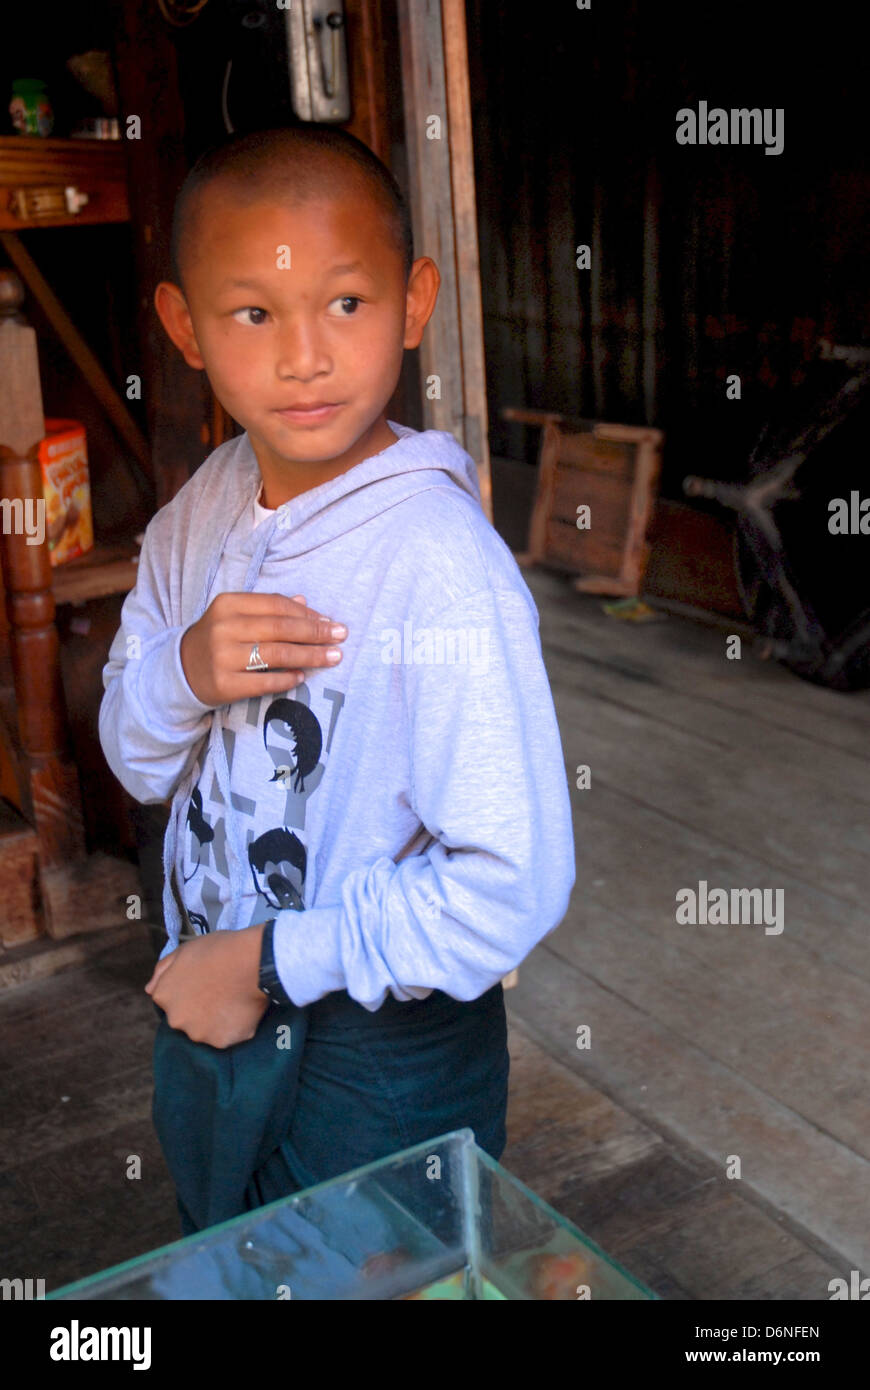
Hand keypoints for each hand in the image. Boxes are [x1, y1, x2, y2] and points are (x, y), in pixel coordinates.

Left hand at [145, 924, 269, 1047]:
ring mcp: (197, 1033)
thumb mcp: (184, 949)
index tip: (204, 982)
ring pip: (205, 1030)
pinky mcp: (220, 1042)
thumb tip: (149, 990)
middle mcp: (175, 1019)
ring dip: (216, 1021)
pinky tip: (242, 1010)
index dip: (189, 991)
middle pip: (186, 1018)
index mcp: (163, 995)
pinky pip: (226, 1037)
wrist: (251, 962)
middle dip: (199, 1009)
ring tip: (233, 1001)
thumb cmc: (218, 949)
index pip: (170, 1000)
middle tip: (219, 992)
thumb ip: (162, 971)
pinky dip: (233, 1028)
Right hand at [180, 591, 347, 706]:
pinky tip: (303, 676)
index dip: (307, 614)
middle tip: (341, 636)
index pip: (276, 605)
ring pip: (277, 654)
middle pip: (280, 629)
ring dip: (310, 656)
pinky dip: (287, 678)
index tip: (330, 621)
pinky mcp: (224, 684)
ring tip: (332, 657)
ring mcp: (222, 657)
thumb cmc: (217, 638)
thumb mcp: (236, 616)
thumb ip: (269, 608)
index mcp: (228, 604)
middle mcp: (224, 628)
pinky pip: (264, 681)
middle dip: (315, 633)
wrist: (181, 669)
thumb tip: (306, 603)